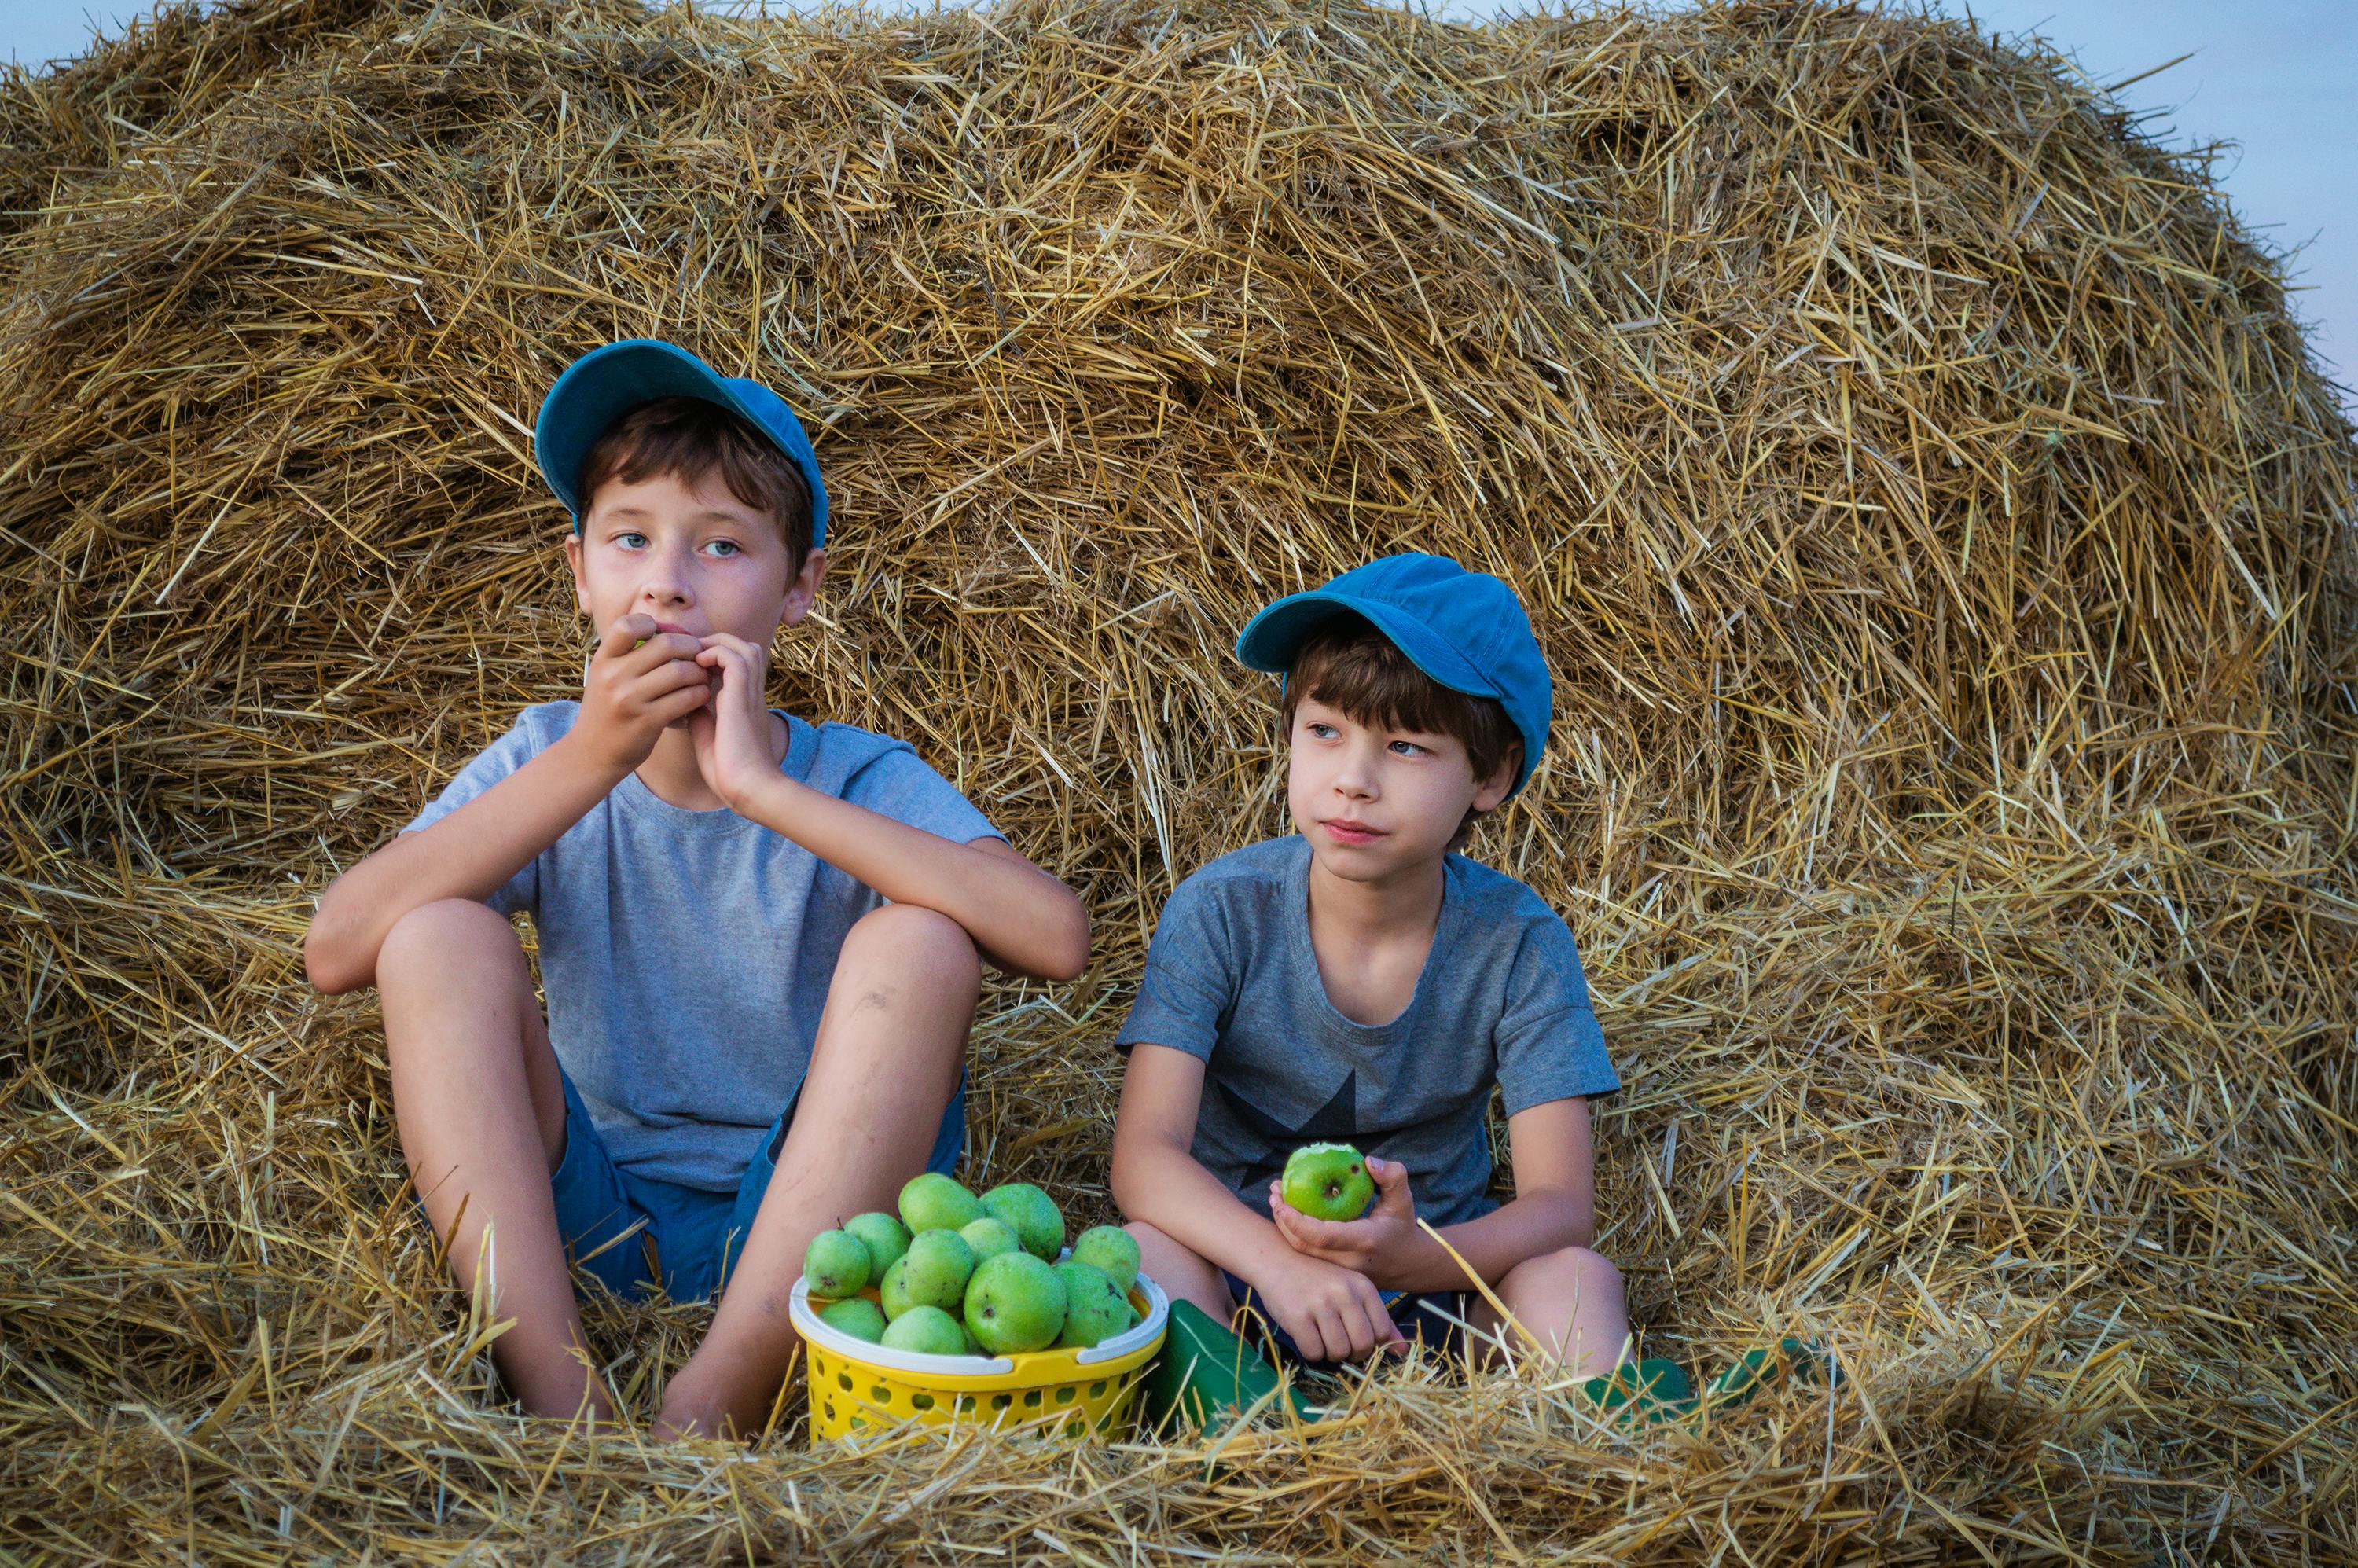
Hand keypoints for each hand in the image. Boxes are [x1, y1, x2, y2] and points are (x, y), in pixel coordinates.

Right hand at [572, 614, 713, 774]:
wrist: (591, 754)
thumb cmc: (608, 710)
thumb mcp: (606, 676)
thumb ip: (629, 654)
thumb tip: (671, 630)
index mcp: (604, 659)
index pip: (629, 625)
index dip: (654, 624)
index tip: (667, 637)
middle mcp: (614, 676)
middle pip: (666, 644)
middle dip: (691, 647)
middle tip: (699, 656)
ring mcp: (630, 699)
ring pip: (681, 671)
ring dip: (700, 673)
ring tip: (702, 677)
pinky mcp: (647, 721)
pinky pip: (686, 698)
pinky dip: (700, 694)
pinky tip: (700, 696)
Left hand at [686, 632, 777, 809]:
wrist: (749, 788)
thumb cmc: (729, 772)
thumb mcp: (707, 737)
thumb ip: (700, 716)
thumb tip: (686, 700)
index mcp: (745, 704)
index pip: (738, 664)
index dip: (715, 656)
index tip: (689, 664)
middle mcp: (751, 694)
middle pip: (745, 648)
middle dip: (716, 644)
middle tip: (690, 654)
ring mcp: (750, 694)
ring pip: (743, 647)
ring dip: (717, 644)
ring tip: (694, 656)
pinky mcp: (743, 697)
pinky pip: (734, 658)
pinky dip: (715, 653)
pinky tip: (697, 665)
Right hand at [1250, 1250, 1406, 1365]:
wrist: (1278, 1260)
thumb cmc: (1318, 1280)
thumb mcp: (1352, 1292)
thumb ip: (1379, 1320)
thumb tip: (1403, 1351)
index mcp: (1363, 1286)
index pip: (1381, 1332)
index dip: (1369, 1343)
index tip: (1354, 1335)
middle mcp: (1344, 1293)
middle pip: (1362, 1346)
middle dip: (1350, 1352)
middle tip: (1337, 1340)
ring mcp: (1320, 1304)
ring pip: (1338, 1352)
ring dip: (1329, 1352)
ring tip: (1320, 1335)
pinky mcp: (1297, 1316)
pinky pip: (1314, 1352)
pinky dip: (1311, 1351)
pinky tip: (1306, 1334)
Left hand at [1270, 1156, 1433, 1290]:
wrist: (1410, 1265)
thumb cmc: (1403, 1226)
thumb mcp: (1404, 1198)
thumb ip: (1392, 1175)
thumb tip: (1368, 1161)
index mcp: (1365, 1241)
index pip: (1322, 1236)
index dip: (1297, 1220)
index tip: (1282, 1200)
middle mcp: (1349, 1262)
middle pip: (1304, 1247)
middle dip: (1283, 1220)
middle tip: (1275, 1191)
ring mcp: (1340, 1272)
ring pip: (1302, 1255)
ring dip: (1285, 1227)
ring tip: (1277, 1199)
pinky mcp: (1334, 1275)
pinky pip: (1308, 1257)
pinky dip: (1295, 1235)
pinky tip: (1288, 1214)